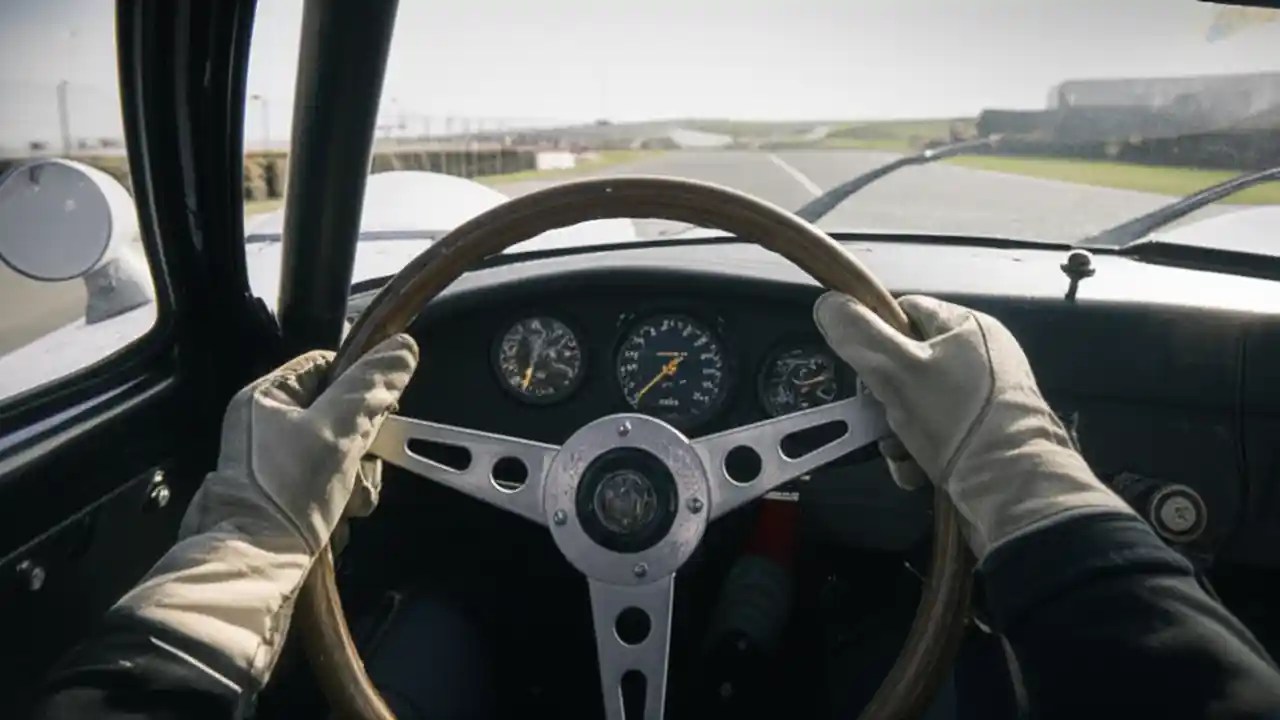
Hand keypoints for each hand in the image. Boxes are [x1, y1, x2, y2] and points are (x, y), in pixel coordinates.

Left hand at [114, 334, 418, 686]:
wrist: (257, 567)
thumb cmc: (290, 493)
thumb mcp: (337, 430)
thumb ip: (372, 387)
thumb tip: (405, 346)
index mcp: (267, 397)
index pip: (327, 364)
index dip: (361, 382)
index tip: (383, 409)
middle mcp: (267, 425)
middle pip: (342, 410)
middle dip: (364, 441)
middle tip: (361, 461)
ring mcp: (278, 463)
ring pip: (344, 449)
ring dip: (359, 473)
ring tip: (349, 497)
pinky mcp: (290, 496)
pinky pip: (333, 481)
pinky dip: (345, 496)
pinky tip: (343, 513)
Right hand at [813, 293, 1133, 558]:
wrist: (1013, 488)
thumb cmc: (952, 418)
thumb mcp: (895, 370)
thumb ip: (857, 334)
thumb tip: (828, 302)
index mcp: (966, 325)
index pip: (903, 311)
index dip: (874, 337)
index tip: (863, 370)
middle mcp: (980, 354)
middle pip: (906, 361)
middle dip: (883, 396)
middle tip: (880, 416)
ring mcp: (985, 396)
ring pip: (917, 402)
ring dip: (896, 430)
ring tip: (900, 453)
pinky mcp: (987, 432)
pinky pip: (938, 431)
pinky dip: (920, 451)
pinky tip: (916, 470)